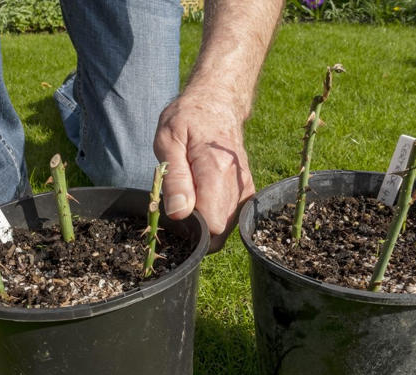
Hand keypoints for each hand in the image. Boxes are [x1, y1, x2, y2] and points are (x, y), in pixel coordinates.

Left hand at [154, 88, 254, 252]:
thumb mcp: (168, 140)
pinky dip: (216, 216)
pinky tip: (203, 198)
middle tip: (179, 203)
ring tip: (191, 195)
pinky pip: (232, 219)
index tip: (175, 211)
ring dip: (206, 222)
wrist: (218, 102)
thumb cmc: (188, 118)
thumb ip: (174, 179)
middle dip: (197, 228)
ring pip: (226, 228)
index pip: (211, 224)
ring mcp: (245, 188)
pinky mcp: (248, 191)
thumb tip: (179, 213)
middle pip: (219, 232)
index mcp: (217, 170)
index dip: (191, 227)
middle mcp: (238, 183)